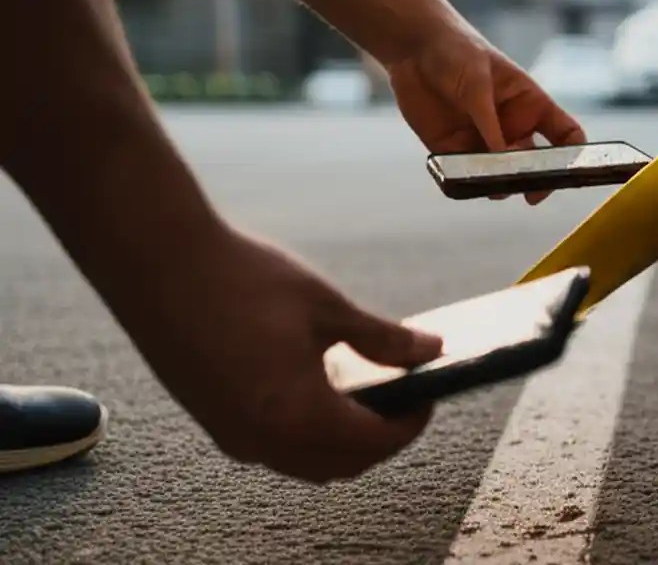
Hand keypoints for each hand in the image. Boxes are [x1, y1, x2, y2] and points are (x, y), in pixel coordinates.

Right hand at [125, 229, 441, 483]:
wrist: (157, 262)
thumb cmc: (243, 279)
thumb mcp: (327, 306)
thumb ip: (383, 338)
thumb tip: (431, 351)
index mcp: (297, 416)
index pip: (374, 443)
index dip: (411, 423)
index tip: (429, 394)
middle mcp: (262, 441)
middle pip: (343, 464)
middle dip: (382, 438)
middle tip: (405, 396)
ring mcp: (232, 437)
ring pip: (307, 463)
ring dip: (344, 441)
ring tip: (369, 392)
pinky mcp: (213, 421)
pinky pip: (275, 449)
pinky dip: (309, 434)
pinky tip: (321, 388)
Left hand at [384, 20, 586, 203]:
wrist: (412, 45)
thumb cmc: (456, 50)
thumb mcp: (478, 82)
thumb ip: (489, 121)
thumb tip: (500, 158)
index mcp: (530, 104)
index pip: (565, 134)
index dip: (572, 155)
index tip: (568, 172)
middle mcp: (510, 127)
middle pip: (534, 164)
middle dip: (535, 180)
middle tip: (530, 193)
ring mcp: (482, 141)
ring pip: (499, 176)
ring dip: (498, 185)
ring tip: (492, 186)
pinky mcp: (452, 149)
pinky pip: (465, 175)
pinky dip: (466, 183)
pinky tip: (463, 181)